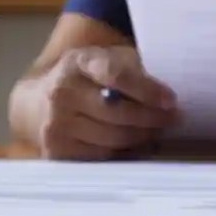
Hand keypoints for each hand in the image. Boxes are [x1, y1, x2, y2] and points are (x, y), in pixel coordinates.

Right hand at [35, 46, 179, 159]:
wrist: (40, 102)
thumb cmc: (87, 79)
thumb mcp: (108, 59)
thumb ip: (134, 70)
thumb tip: (166, 96)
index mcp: (78, 62)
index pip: (116, 76)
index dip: (147, 90)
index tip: (171, 101)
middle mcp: (61, 92)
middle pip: (118, 112)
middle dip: (153, 118)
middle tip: (175, 119)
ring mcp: (55, 124)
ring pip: (114, 138)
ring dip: (143, 137)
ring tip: (158, 131)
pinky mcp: (57, 150)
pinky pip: (103, 156)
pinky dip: (126, 152)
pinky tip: (138, 144)